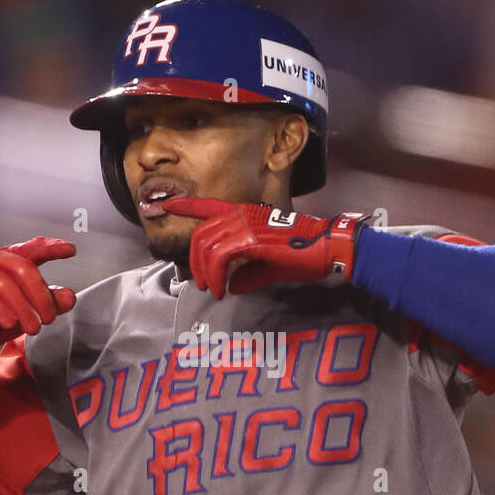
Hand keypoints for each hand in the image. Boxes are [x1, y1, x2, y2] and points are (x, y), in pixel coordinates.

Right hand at [0, 237, 76, 357]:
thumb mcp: (29, 310)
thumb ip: (50, 302)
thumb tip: (69, 297)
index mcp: (12, 260)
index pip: (34, 248)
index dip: (52, 247)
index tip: (70, 250)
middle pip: (24, 268)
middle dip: (41, 295)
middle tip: (49, 319)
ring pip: (4, 283)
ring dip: (23, 308)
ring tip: (33, 328)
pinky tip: (9, 322)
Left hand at [160, 198, 367, 298]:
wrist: (328, 249)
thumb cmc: (305, 254)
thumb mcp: (271, 266)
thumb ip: (248, 274)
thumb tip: (232, 286)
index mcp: (246, 214)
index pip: (210, 206)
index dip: (187, 206)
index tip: (167, 205)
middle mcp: (242, 214)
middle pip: (200, 234)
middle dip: (194, 261)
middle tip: (202, 284)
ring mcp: (246, 224)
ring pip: (206, 246)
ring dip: (204, 273)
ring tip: (213, 290)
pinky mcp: (251, 239)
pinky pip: (219, 258)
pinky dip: (215, 276)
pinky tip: (222, 289)